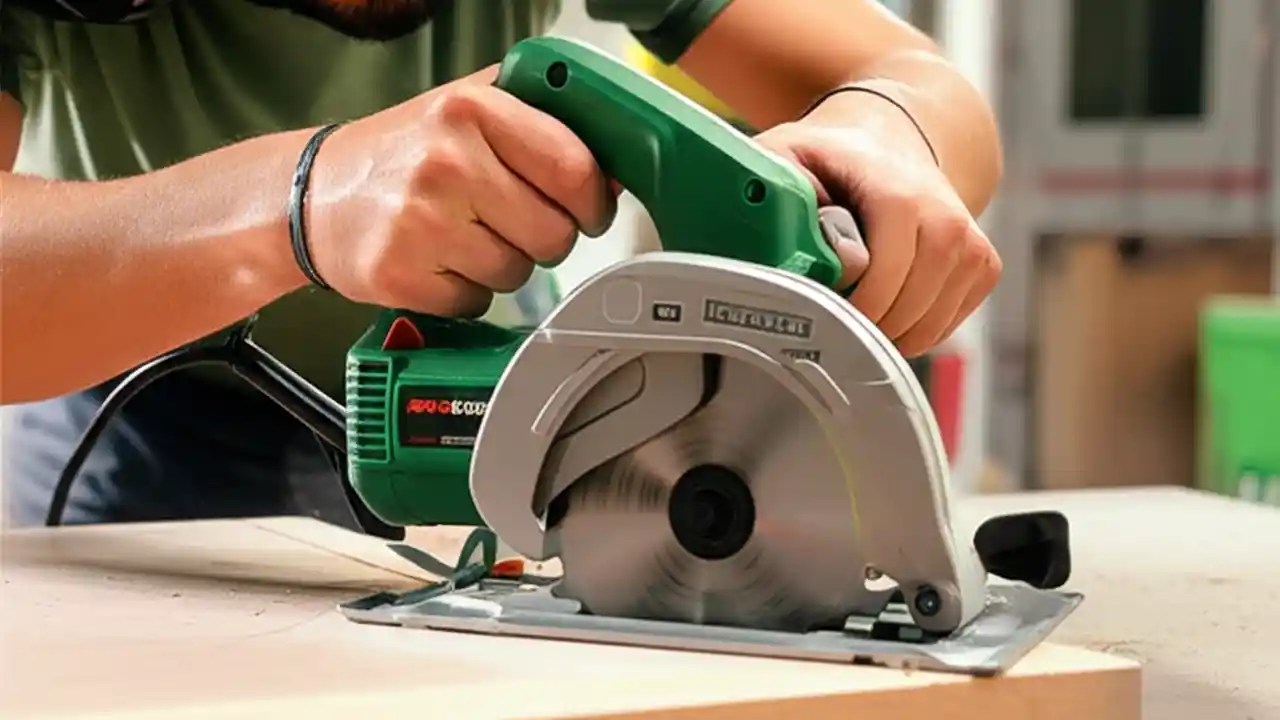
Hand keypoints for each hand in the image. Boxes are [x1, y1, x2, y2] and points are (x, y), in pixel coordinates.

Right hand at [302, 66, 615, 316]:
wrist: (310, 195)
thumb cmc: (399, 154)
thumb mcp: (465, 111)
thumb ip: (539, 124)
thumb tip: (610, 172)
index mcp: (472, 111)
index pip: (574, 169)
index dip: (593, 200)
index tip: (589, 209)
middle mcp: (447, 163)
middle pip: (554, 233)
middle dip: (544, 237)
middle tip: (510, 222)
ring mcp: (421, 222)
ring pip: (519, 274)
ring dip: (502, 266)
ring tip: (463, 236)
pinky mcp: (400, 274)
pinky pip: (476, 303)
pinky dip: (465, 292)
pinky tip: (438, 262)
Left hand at [754, 94, 1001, 356]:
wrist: (891, 139)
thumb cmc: (830, 157)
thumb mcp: (787, 155)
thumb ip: (784, 195)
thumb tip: (801, 248)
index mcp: (902, 197)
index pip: (886, 275)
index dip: (854, 308)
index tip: (821, 317)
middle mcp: (948, 219)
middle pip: (909, 306)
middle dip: (866, 328)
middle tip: (830, 328)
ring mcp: (972, 244)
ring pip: (931, 323)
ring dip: (888, 335)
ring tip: (853, 321)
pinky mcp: (983, 265)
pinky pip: (947, 324)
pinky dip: (914, 331)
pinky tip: (886, 312)